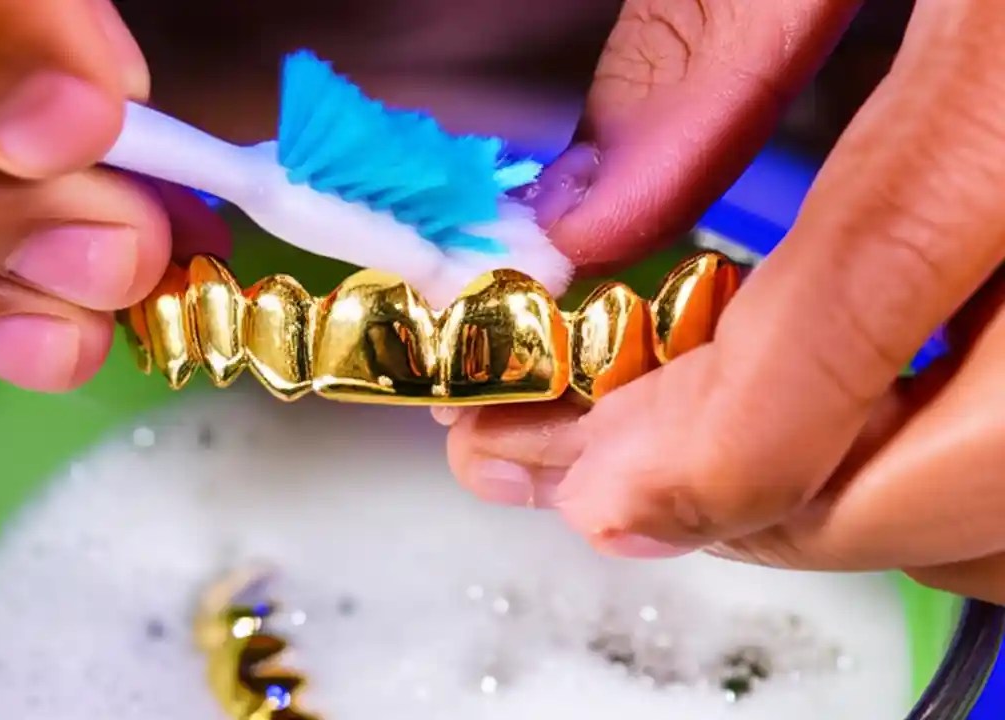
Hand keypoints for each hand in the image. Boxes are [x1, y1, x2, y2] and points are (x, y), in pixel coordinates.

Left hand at [443, 0, 1004, 603]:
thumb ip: (719, 45)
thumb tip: (594, 213)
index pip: (865, 302)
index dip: (711, 445)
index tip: (596, 498)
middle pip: (973, 457)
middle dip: (771, 508)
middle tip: (625, 487)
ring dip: (870, 514)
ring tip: (721, 472)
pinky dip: (966, 476)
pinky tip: (868, 435)